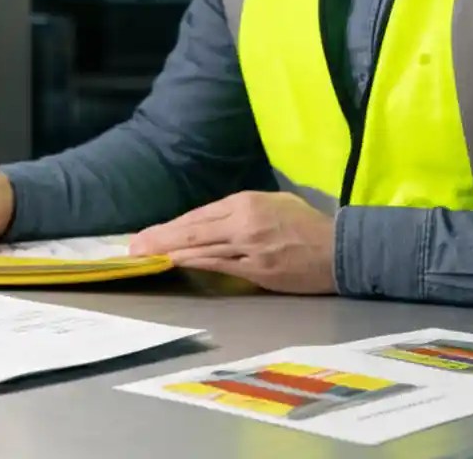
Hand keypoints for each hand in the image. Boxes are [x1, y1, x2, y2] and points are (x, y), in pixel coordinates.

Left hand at [129, 191, 335, 293]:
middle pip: (192, 229)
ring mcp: (248, 246)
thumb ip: (241, 210)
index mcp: (246, 201)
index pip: (199, 214)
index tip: (149, 233)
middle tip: (132, 246)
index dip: (171, 225)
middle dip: (159, 238)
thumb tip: (211, 222)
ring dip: (168, 253)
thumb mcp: (273, 203)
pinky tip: (174, 265)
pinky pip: (218, 266)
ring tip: (144, 256)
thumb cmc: (307, 225)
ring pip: (199, 248)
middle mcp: (243, 221)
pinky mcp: (256, 270)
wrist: (340, 250)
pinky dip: (193, 264)